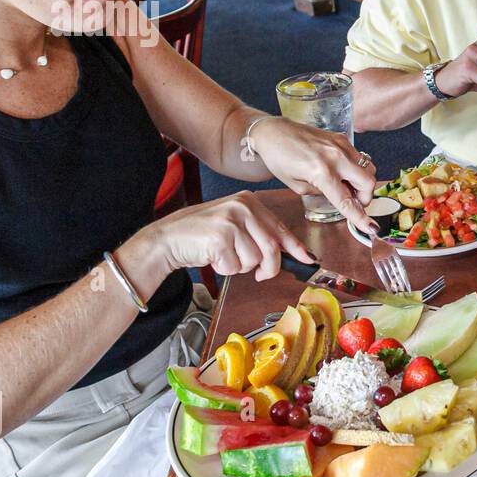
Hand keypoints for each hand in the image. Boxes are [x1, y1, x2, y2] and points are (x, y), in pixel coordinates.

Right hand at [147, 191, 316, 279]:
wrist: (167, 238)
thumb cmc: (202, 234)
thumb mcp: (235, 225)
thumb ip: (260, 234)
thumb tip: (293, 252)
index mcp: (249, 201)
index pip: (280, 228)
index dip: (296, 247)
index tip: (308, 259)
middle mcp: (242, 207)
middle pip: (271, 248)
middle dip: (269, 268)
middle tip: (260, 275)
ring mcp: (230, 221)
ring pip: (254, 260)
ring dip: (241, 267)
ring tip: (224, 255)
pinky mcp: (219, 238)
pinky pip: (235, 267)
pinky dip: (226, 269)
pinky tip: (212, 257)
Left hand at [250, 118, 378, 233]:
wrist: (274, 133)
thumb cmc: (279, 159)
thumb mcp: (297, 187)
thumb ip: (322, 193)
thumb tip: (339, 194)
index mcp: (321, 173)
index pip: (347, 201)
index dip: (360, 217)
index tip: (371, 228)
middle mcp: (336, 157)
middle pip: (368, 182)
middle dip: (364, 197)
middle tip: (353, 200)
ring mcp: (341, 145)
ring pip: (368, 168)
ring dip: (362, 182)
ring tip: (346, 185)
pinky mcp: (341, 138)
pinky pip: (359, 157)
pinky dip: (355, 168)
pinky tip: (341, 171)